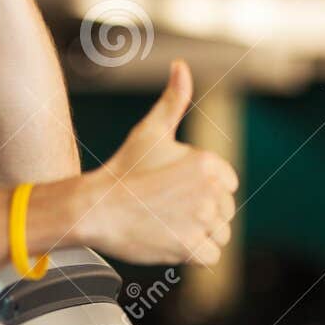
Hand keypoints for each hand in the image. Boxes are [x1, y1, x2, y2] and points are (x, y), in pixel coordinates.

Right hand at [76, 60, 239, 266]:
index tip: (175, 189)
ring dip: (200, 236)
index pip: (228, 185)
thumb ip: (174, 100)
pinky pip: (211, 258)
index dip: (203, 189)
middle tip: (166, 208)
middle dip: (201, 214)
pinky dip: (193, 255)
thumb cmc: (124, 169)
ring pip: (220, 235)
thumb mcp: (150, 131)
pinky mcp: (191, 248)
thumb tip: (181, 66)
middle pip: (225, 212)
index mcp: (208, 163)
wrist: (96, 208)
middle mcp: (210, 191)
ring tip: (169, 225)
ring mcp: (201, 221)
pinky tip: (171, 240)